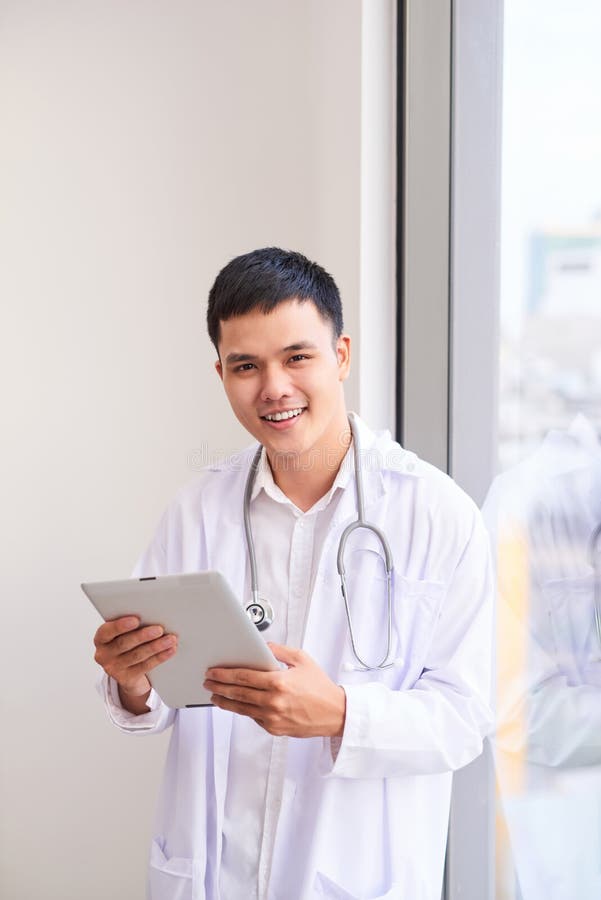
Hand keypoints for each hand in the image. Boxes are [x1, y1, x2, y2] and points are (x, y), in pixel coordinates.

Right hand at [93, 616, 177, 708]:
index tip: (136, 619)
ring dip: (156, 646)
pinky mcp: (126, 678)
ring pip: (137, 655)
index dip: (120, 626)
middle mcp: (103, 655)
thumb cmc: (127, 642)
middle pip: (124, 644)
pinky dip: (160, 657)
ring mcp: (114, 668)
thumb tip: (153, 615)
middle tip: (159, 629)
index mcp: (101, 638)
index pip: (106, 631)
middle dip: (143, 636)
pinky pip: (145, 666)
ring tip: (170, 639)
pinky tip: (170, 650)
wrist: (125, 670)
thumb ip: (131, 625)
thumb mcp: (123, 633)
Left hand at [204, 642, 345, 737]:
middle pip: (238, 693)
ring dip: (225, 702)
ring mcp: (273, 718)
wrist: (335, 713)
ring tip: (215, 696)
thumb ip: (280, 651)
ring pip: (241, 709)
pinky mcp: (275, 729)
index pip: (243, 677)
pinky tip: (236, 704)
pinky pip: (253, 718)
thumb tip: (262, 646)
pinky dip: (243, 710)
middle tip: (208, 682)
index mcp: (278, 682)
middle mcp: (273, 701)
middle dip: (219, 687)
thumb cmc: (320, 686)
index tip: (213, 671)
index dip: (225, 674)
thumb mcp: (302, 660)